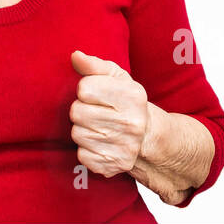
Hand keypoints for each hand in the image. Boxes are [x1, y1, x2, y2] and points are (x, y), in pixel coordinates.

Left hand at [69, 50, 149, 177]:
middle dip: (82, 110)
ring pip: (76, 134)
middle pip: (77, 112)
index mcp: (132, 97)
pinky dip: (86, 149)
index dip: (86, 90)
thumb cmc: (126, 102)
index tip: (96, 94)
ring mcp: (123, 148)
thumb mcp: (116, 77)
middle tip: (95, 111)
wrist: (148, 137)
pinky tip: (100, 143)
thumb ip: (94, 65)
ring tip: (98, 127)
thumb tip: (75, 56)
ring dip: (82, 129)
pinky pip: (81, 155)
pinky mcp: (112, 166)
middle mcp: (131, 124)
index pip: (84, 88)